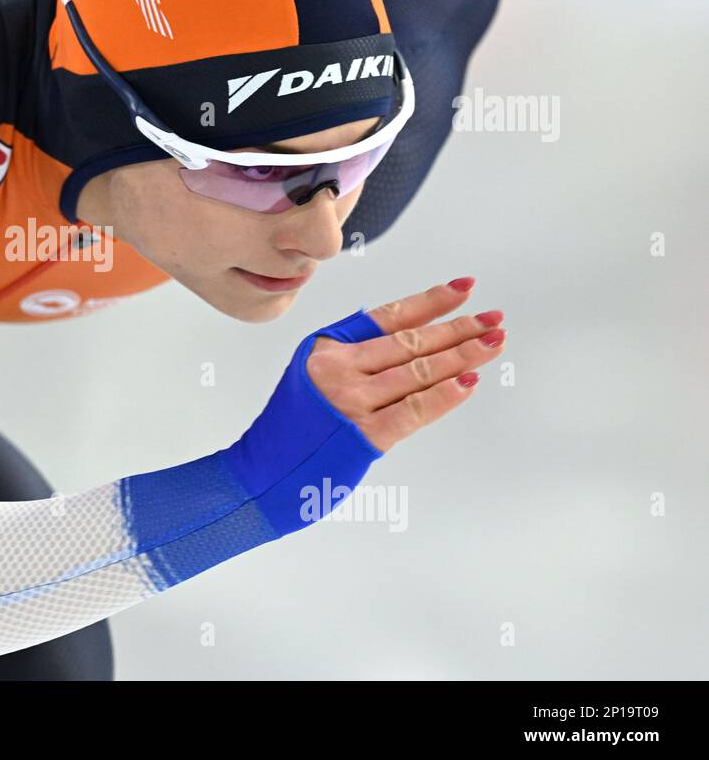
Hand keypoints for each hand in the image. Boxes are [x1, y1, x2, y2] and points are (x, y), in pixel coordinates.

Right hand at [305, 277, 504, 452]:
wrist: (267, 469)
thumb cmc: (294, 425)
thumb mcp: (311, 373)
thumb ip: (353, 353)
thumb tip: (409, 332)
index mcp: (327, 347)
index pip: (389, 317)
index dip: (431, 302)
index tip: (464, 290)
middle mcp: (339, 368)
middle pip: (411, 342)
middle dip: (459, 329)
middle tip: (493, 319)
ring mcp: (352, 401)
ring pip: (419, 371)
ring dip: (463, 356)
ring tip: (493, 343)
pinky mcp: (364, 435)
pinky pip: (413, 410)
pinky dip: (444, 396)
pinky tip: (470, 381)